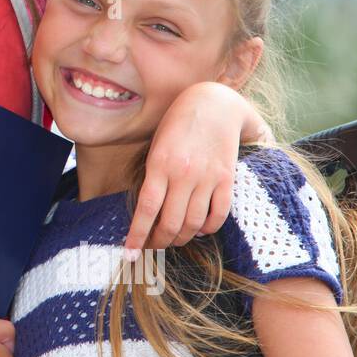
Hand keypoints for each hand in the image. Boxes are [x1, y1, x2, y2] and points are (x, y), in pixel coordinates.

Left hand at [124, 81, 244, 255]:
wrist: (214, 104)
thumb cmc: (178, 124)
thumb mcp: (157, 146)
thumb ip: (154, 177)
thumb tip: (150, 212)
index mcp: (160, 164)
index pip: (146, 209)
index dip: (137, 235)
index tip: (129, 253)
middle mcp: (183, 174)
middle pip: (170, 223)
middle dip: (160, 241)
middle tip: (154, 246)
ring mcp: (207, 178)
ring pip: (193, 223)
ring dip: (182, 238)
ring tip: (174, 240)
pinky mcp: (227, 179)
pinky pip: (218, 214)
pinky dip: (208, 228)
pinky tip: (199, 229)